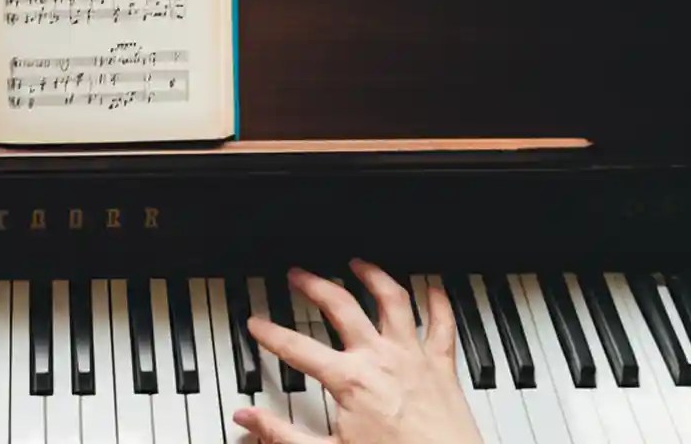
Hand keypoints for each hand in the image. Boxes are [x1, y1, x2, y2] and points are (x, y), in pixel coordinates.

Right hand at [234, 259, 482, 443]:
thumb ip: (282, 434)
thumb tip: (247, 420)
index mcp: (349, 380)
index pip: (297, 348)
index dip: (270, 333)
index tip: (256, 323)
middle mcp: (380, 358)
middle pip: (342, 305)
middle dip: (314, 284)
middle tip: (299, 274)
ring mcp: (412, 357)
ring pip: (393, 299)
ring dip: (374, 276)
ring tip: (358, 263)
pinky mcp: (441, 365)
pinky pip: (442, 324)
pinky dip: (439, 302)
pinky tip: (433, 288)